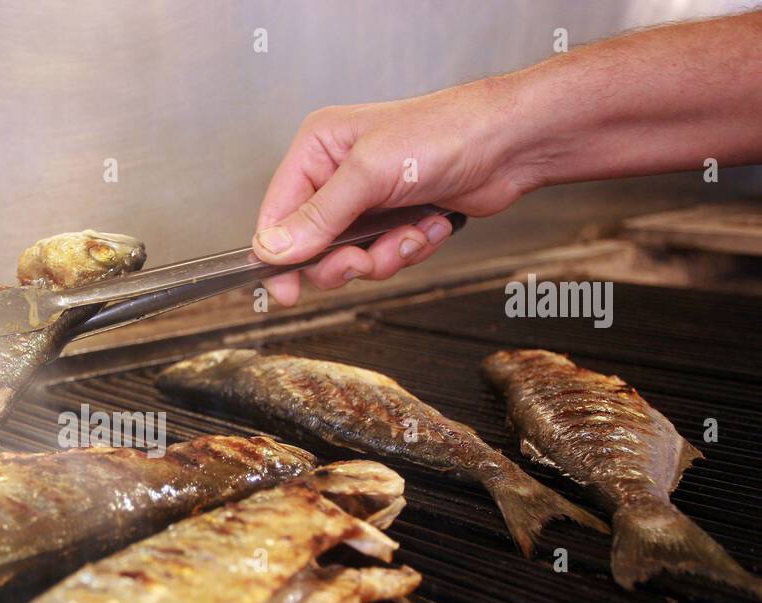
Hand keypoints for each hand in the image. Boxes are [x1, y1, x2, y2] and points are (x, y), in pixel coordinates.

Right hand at [253, 78, 536, 305]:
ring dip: (383, 257)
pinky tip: (430, 224)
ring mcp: (367, 201)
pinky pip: (383, 258)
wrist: (509, 144)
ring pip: (350, 259)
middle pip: (312, 246)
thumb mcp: (369, 173)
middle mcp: (337, 176)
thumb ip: (318, 215)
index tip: (286, 290)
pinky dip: (408, 249)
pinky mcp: (394, 220)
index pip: (277, 213)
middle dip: (345, 260)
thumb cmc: (446, 132)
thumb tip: (273, 248)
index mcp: (318, 150)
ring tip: (410, 233)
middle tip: (363, 259)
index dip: (279, 255)